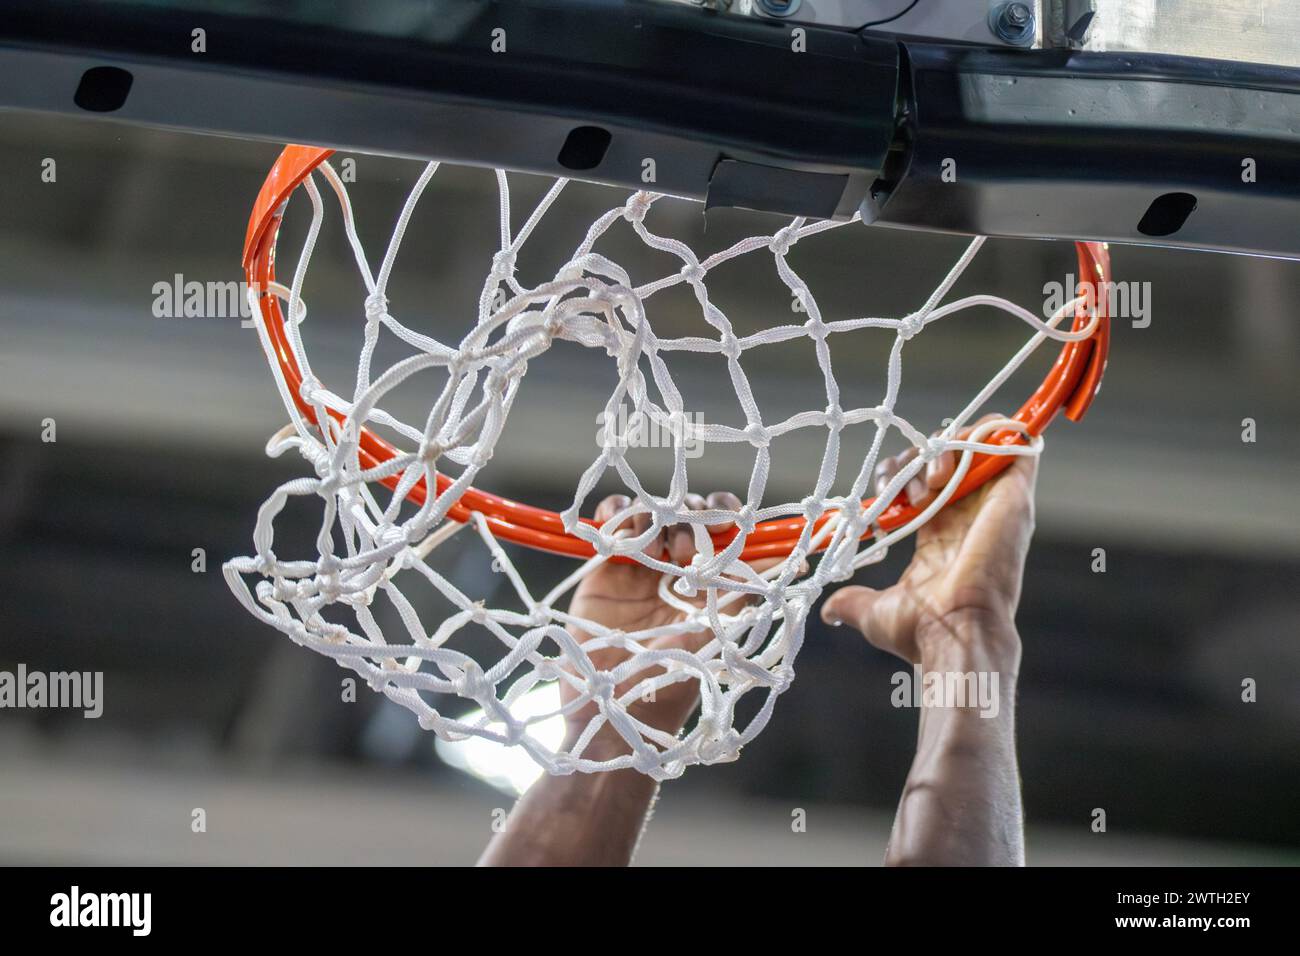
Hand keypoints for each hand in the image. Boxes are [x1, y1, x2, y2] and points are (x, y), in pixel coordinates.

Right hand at [561, 491, 745, 755]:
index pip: (726, 532)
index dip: (731, 516)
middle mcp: (679, 568)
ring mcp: (643, 564)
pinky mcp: (607, 566)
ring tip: (656, 553)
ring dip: (657, 520)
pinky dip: (616, 514)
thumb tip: (799, 567)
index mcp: (711, 582)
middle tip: (691, 553)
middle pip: (691, 515)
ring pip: (655, 513)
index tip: (735, 521)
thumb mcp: (716, 637)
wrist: (615, 708)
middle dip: (695, 521)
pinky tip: (616, 525)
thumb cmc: (672, 683)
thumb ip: (745, 597)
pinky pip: (613, 524)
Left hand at [820, 414, 1033, 667]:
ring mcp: (994, 500)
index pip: (921, 480)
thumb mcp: (875, 612)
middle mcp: (970, 512)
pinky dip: (981, 433)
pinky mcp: (1014, 492)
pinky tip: (949, 466)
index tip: (880, 497)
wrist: (956, 634)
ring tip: (929, 480)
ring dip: (943, 446)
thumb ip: (853, 604)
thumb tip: (829, 612)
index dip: (896, 474)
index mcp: (942, 532)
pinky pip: (1011, 439)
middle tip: (906, 492)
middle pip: (943, 456)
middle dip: (913, 459)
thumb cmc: (923, 630)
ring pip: (972, 441)